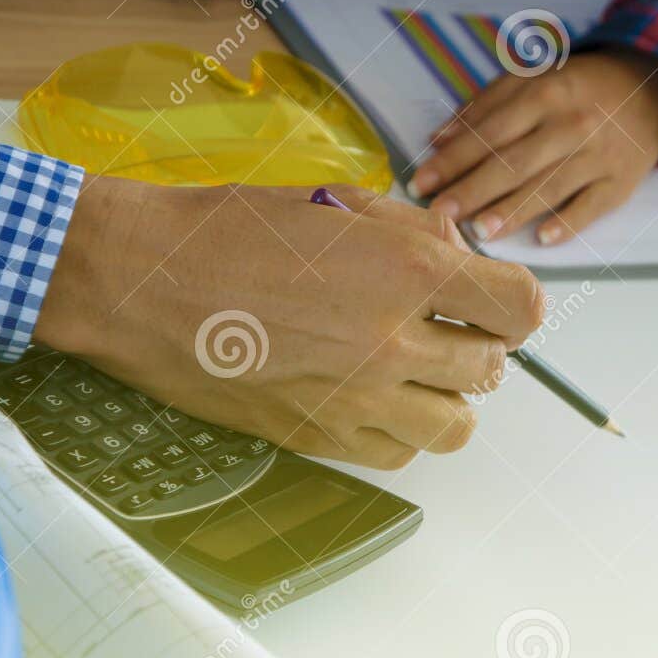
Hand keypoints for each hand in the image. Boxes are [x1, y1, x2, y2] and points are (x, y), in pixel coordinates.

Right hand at [34, 177, 544, 467]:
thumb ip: (411, 230)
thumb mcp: (332, 202)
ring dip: (449, 399)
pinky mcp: (320, 437)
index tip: (491, 299)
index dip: (513, 303)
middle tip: (439, 327)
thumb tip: (459, 250)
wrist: (136, 281)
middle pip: (493, 369)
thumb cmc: (226, 228)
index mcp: (407, 271)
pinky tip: (375, 400)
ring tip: (414, 373)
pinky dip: (403, 433)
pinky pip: (400, 455)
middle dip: (477, 344)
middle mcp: (394, 343)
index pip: (521, 308)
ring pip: (458, 427)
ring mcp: (358, 399)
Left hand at [412, 49, 657, 245]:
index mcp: (545, 93)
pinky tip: (540, 239)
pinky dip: (567, 223)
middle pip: (515, 162)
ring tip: (478, 231)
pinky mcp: (621, 182)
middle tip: (440, 215)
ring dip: (512, 211)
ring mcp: (598, 155)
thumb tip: (438, 140)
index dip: (454, 159)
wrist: (647, 92)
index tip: (422, 182)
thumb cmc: (578, 89)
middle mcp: (571, 124)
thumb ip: (485, 106)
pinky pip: (591, 206)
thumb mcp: (534, 81)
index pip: (491, 131)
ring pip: (549, 187)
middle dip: (473, 190)